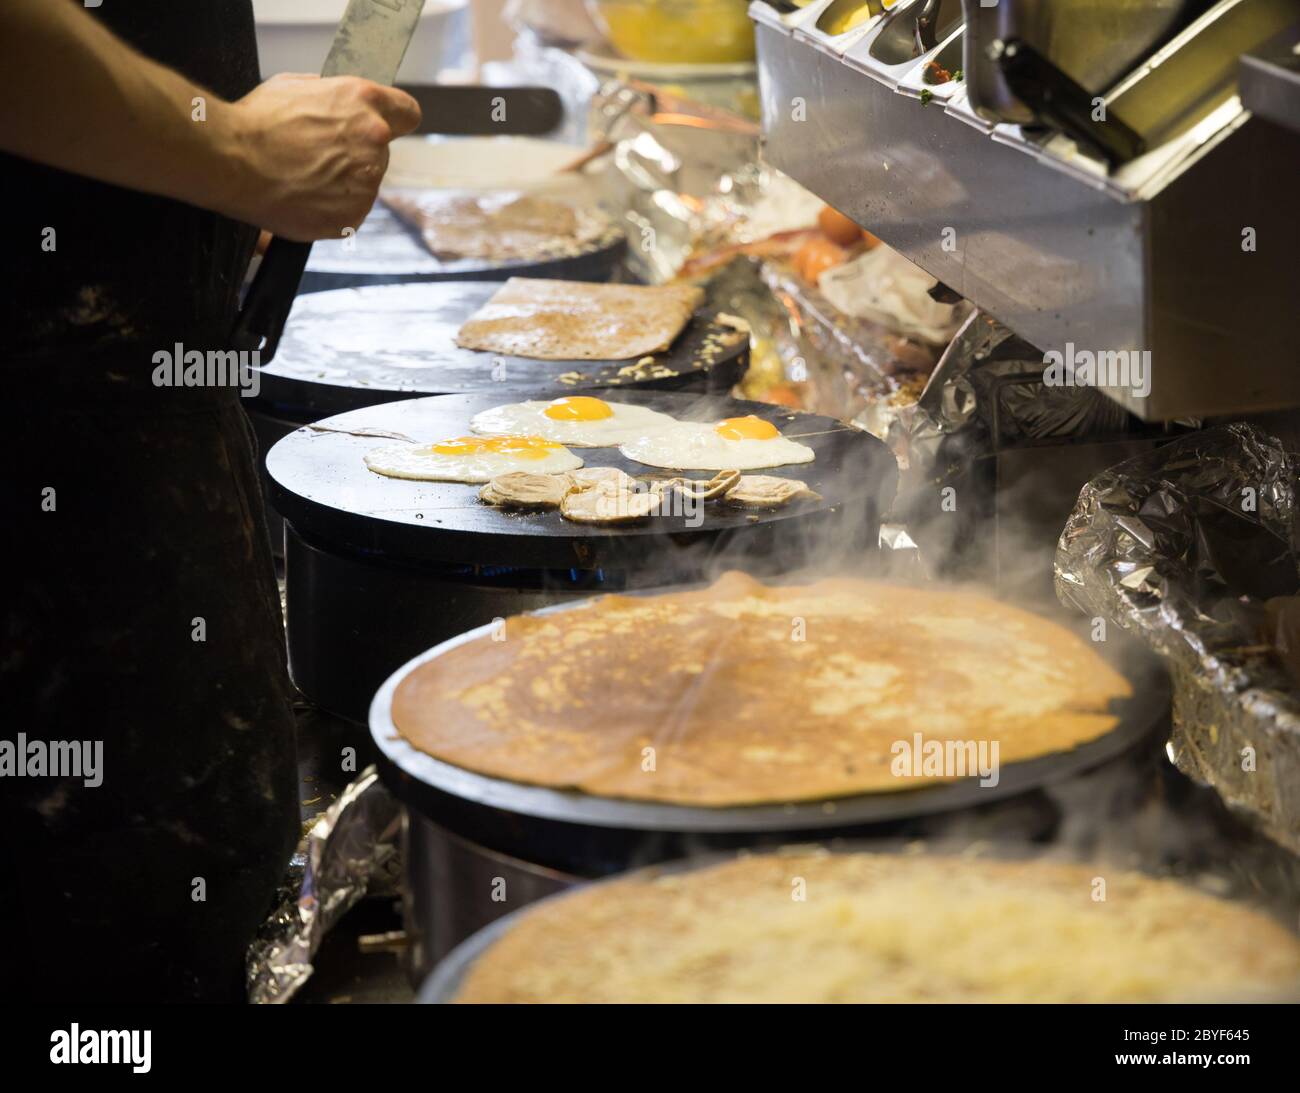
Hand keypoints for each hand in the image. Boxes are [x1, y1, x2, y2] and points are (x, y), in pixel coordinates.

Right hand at [219, 73, 419, 241]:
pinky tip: (304, 197)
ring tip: (303, 177)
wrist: (231, 162)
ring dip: (343, 183)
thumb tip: (335, 100)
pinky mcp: (353, 216)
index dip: (394, 120)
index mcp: (364, 102)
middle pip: (380, 152)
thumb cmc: (255, 123)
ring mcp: (366, 182)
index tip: (385, 128)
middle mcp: (373, 140)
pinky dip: (331, 210)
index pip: (408, 113)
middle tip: (316, 155)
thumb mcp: (293, 86)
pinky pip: (350, 213)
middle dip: (355, 154)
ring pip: (365, 184)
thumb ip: (328, 94)